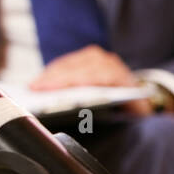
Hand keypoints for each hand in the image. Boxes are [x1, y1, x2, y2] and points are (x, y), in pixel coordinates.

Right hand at [29, 44, 154, 115]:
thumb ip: (103, 115)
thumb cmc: (128, 111)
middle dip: (52, 78)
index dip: (66, 81)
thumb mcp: (119, 116)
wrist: (141, 99)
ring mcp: (99, 58)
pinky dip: (53, 71)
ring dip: (49, 74)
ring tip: (33, 86)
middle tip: (32, 88)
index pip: (90, 75)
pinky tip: (41, 80)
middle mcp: (109, 63)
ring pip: (69, 63)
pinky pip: (67, 62)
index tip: (46, 88)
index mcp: (120, 78)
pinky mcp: (88, 57)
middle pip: (75, 68)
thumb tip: (76, 116)